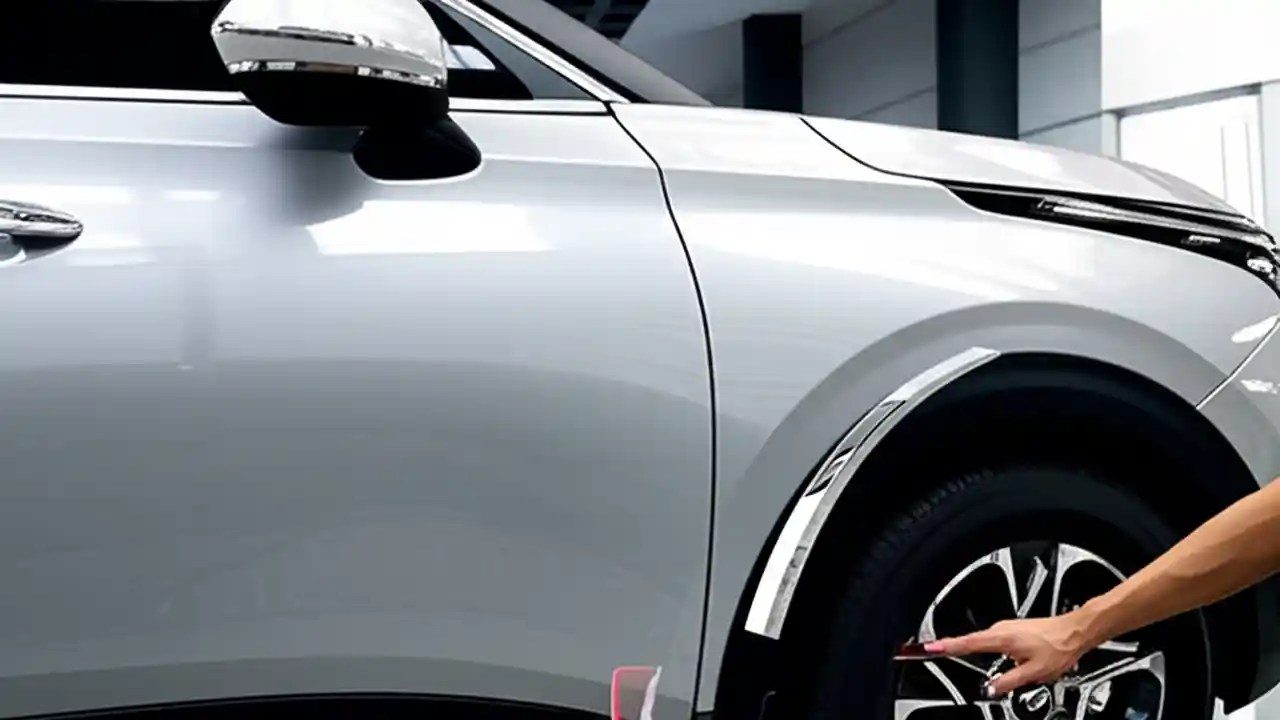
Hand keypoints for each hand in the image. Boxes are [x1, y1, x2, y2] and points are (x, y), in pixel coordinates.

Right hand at [923, 612, 1098, 695]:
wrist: (1074, 631)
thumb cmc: (1058, 647)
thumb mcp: (1033, 673)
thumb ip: (1009, 682)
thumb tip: (992, 688)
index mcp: (1002, 638)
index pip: (967, 643)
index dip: (947, 646)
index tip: (930, 647)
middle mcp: (1001, 629)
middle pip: (972, 642)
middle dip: (956, 649)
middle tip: (937, 652)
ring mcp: (1006, 627)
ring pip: (984, 642)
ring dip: (975, 650)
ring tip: (965, 656)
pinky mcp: (1012, 629)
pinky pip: (993, 640)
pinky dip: (986, 647)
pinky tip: (997, 658)